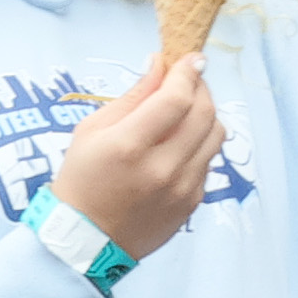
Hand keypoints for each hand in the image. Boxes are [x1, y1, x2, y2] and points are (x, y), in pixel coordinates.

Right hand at [52, 55, 223, 257]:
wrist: (85, 239)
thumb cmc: (81, 178)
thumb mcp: (91, 130)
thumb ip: (132, 96)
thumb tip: (160, 65)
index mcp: (129, 146)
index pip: (176, 98)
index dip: (188, 72)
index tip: (191, 58)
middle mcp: (162, 167)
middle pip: (204, 113)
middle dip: (200, 87)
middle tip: (190, 77)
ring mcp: (183, 188)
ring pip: (216, 135)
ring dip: (206, 113)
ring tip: (187, 108)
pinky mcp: (193, 202)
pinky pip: (208, 160)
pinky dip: (199, 142)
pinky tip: (180, 142)